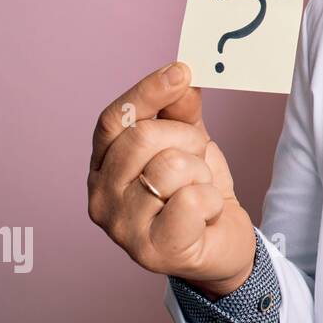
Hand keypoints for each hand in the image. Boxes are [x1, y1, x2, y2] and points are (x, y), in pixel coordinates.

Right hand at [87, 62, 254, 299]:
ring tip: (199, 192)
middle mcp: (100, 197)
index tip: (182, 72)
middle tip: (199, 158)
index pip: (114, 120)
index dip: (147, 92)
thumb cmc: (197, 193)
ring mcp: (121, 228)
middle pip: (143, 139)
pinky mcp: (152, 251)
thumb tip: (180, 76)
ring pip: (171, 168)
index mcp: (102, 166)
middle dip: (188, 139)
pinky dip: (211, 201)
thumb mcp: (190, 144)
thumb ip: (181, 111)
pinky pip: (191, 200)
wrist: (221, 245)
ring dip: (201, 174)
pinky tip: (205, 216)